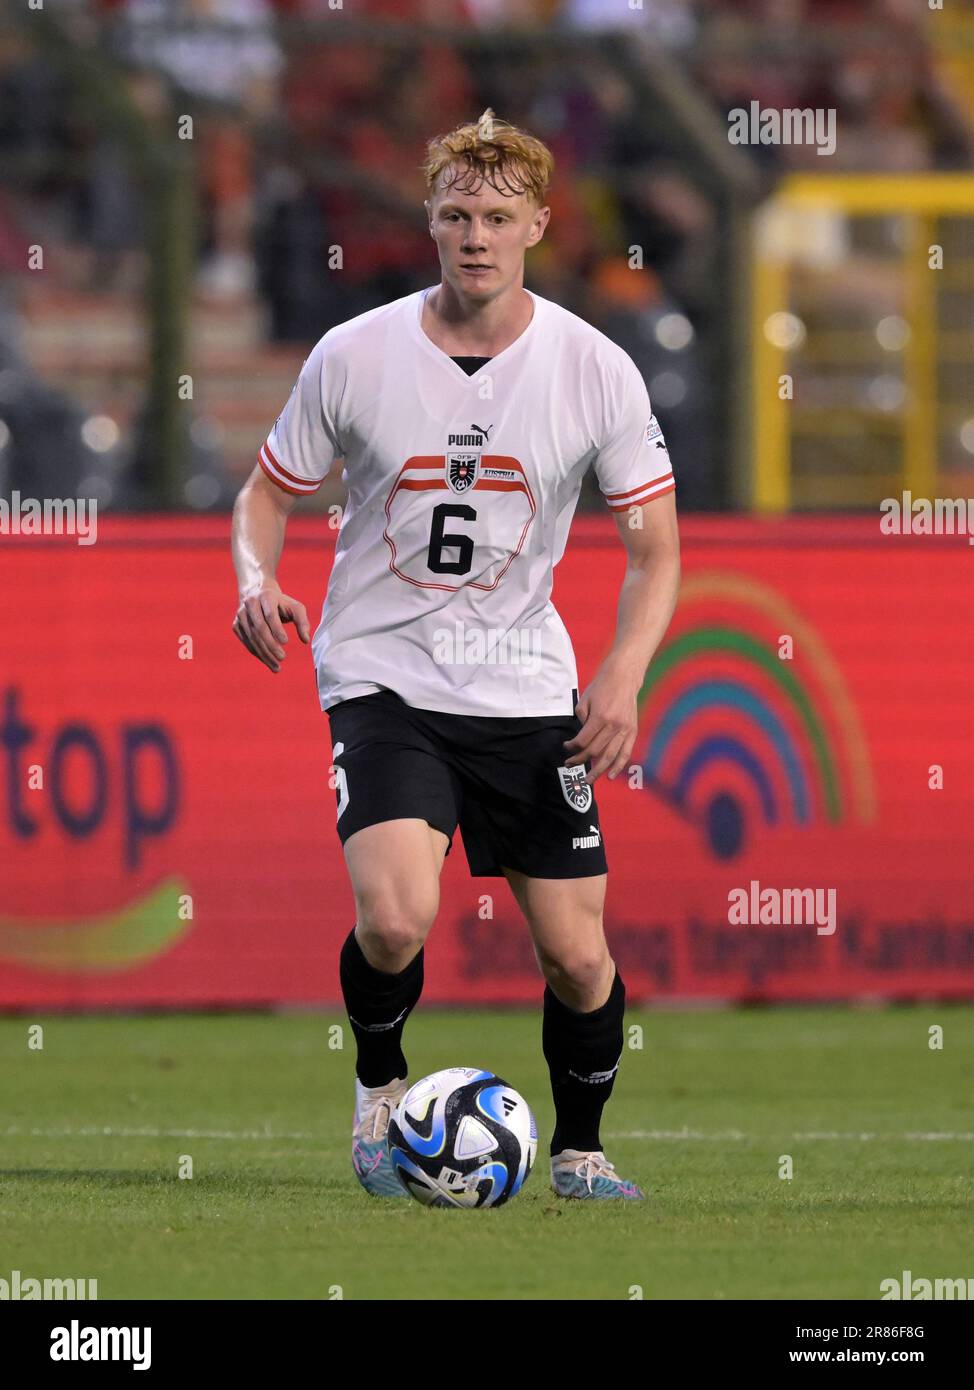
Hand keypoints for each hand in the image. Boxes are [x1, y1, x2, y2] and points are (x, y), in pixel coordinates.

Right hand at [233, 582, 310, 672]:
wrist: (257, 593)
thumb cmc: (281, 603)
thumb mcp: (295, 607)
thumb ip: (302, 622)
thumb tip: (305, 640)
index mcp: (265, 596)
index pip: (270, 614)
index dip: (277, 629)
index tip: (286, 642)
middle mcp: (250, 604)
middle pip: (259, 628)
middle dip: (271, 645)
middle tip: (282, 657)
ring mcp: (241, 615)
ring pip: (252, 637)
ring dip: (264, 654)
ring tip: (277, 667)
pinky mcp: (236, 625)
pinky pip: (247, 642)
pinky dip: (257, 653)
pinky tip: (268, 662)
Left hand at [563, 669, 639, 783]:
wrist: (624, 677)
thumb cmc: (601, 687)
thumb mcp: (584, 700)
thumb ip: (582, 720)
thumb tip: (581, 739)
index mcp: (600, 717)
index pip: (583, 741)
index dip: (572, 747)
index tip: (566, 747)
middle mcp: (614, 726)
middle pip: (595, 751)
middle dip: (580, 760)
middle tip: (569, 765)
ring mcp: (625, 729)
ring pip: (610, 756)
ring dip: (598, 770)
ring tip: (588, 780)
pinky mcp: (632, 731)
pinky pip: (626, 753)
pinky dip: (619, 766)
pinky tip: (610, 776)